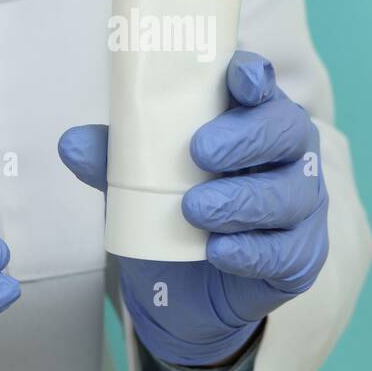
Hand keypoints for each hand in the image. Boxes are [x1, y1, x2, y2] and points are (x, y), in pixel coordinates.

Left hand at [59, 51, 327, 365]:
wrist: (188, 293)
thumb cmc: (173, 213)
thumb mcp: (138, 182)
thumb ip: (115, 159)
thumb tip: (70, 143)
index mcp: (252, 118)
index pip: (263, 86)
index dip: (255, 77)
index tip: (238, 78)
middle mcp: (288, 153)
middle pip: (287, 130)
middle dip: (246, 139)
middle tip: (199, 153)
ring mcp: (302, 203)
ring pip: (288, 193)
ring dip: (241, 200)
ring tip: (194, 209)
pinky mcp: (301, 254)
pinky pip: (287, 249)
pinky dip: (251, 250)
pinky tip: (219, 251)